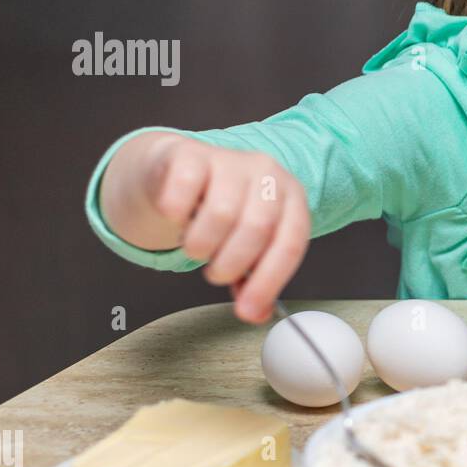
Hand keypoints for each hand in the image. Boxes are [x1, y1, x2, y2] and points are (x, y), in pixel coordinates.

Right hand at [145, 138, 310, 323]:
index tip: (248, 311)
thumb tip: (255, 312)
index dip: (269, 282)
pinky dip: (175, 216)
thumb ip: (254, 278)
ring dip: (200, 244)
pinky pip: (182, 192)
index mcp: (291, 198)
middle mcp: (267, 174)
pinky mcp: (191, 153)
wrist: (183, 167)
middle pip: (257, 229)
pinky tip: (177, 217)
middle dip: (230, 264)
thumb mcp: (248, 242)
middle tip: (215, 273)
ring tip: (196, 244)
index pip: (290, 243)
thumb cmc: (222, 208)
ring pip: (220, 213)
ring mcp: (230, 159)